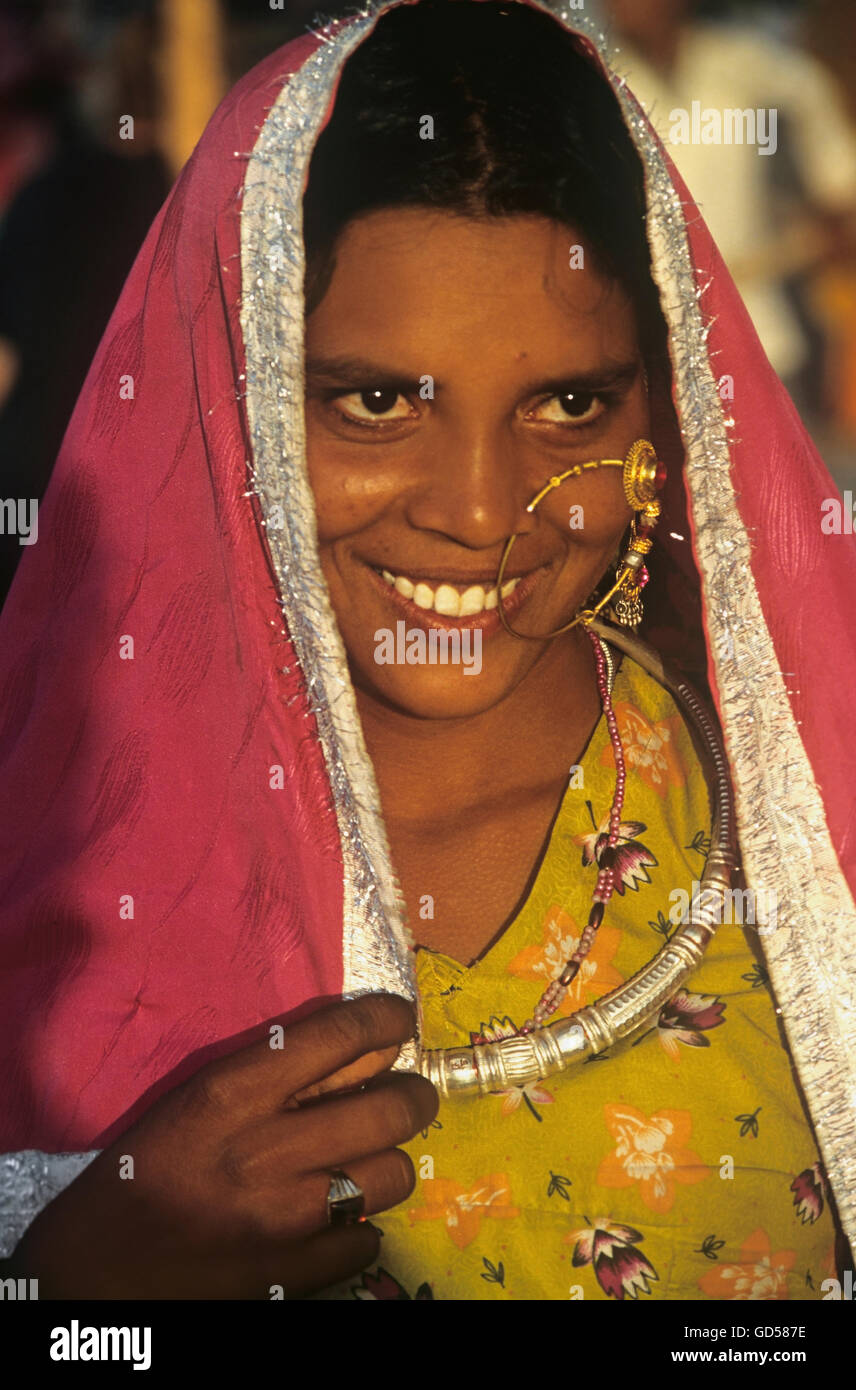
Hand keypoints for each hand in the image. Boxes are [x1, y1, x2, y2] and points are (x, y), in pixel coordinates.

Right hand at [10, 992, 435, 1298]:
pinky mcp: (293, 1274)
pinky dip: (357, 1227)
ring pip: (393, 1175)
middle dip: (413, 1095)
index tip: (401, 1019)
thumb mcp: (193, 1101)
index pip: (340, 1036)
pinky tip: (334, 1219)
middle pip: (392, 1108)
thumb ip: (269, 1073)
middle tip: (406, 1095)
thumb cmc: (137, 1173)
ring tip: (365, 1162)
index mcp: (234, 1093)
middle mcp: (269, 1149)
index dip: (388, 1020)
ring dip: (386, 1163)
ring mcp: (287, 1217)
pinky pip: (367, 1239)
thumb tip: (355, 1048)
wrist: (92, 1274)